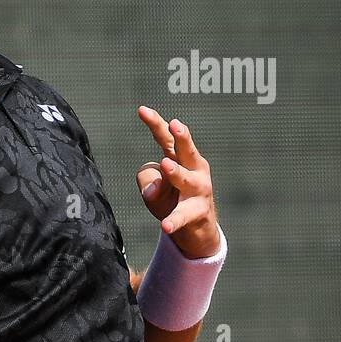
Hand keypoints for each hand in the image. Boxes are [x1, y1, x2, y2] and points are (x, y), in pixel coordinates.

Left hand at [135, 106, 220, 258]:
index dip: (156, 124)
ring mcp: (198, 191)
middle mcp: (193, 170)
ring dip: (176, 172)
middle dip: (182, 137)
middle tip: (175, 124)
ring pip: (186, 179)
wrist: (195, 231)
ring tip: (166, 166)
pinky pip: (183, 216)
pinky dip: (174, 220)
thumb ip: (147, 179)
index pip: (166, 138)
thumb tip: (153, 189)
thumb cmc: (171, 199)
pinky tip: (165, 225)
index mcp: (180, 158)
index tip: (142, 109)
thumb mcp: (152, 186)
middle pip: (186, 151)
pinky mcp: (197, 213)